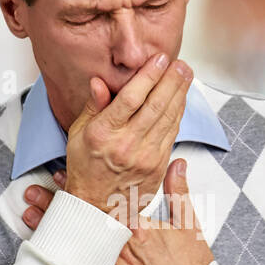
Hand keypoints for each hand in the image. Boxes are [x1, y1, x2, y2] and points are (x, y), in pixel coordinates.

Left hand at [23, 159, 213, 264]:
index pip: (99, 201)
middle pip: (80, 222)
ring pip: (74, 247)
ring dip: (50, 231)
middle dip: (54, 206)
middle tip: (32, 193)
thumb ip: (178, 189)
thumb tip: (177, 162)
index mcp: (136, 226)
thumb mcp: (189, 222)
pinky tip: (42, 254)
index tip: (59, 176)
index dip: (76, 188)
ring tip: (28, 217)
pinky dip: (60, 263)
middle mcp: (119, 248)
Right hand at [63, 52, 192, 214]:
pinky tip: (181, 100)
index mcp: (104, 134)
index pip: (131, 98)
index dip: (148, 76)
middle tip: (181, 64)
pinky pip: (172, 134)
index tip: (160, 59)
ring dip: (180, 94)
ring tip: (186, 76)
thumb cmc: (85, 166)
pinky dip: (178, 114)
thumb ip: (93, 106)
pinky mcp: (158, 166)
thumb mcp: (78, 133)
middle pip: (156, 106)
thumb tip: (100, 82)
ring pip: (168, 119)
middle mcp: (126, 145)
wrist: (96, 205)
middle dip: (172, 81)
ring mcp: (145, 157)